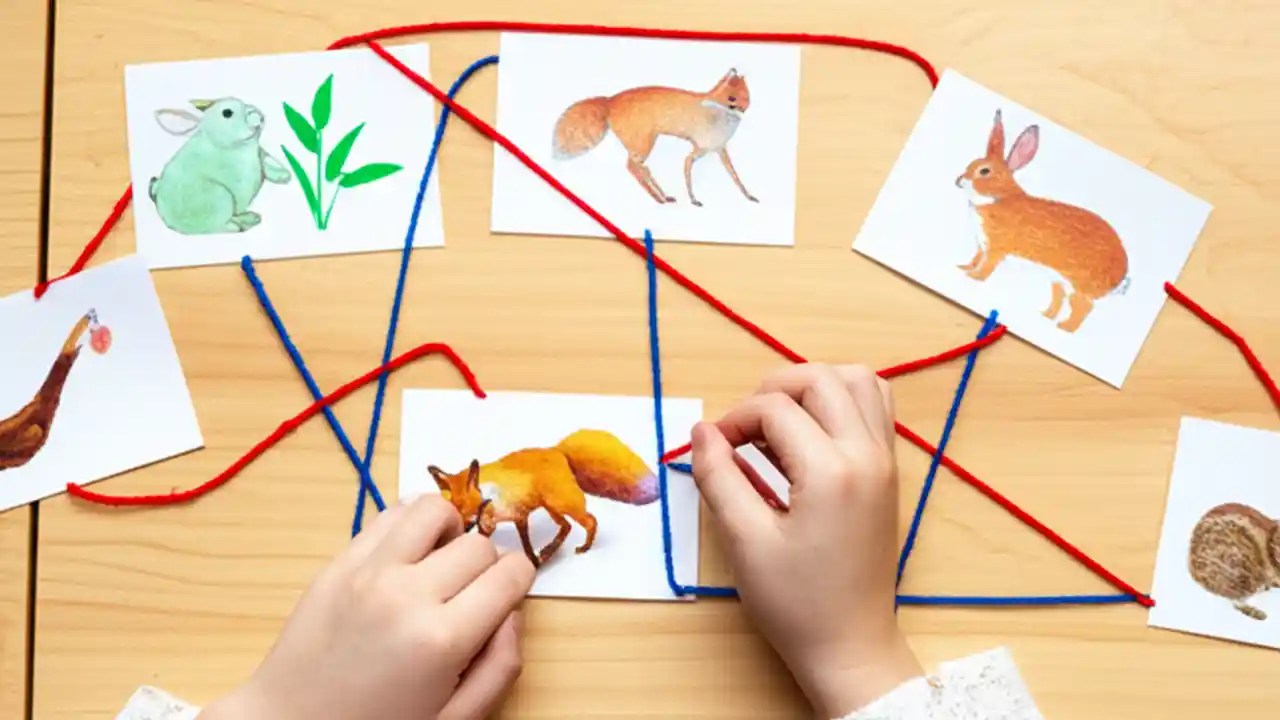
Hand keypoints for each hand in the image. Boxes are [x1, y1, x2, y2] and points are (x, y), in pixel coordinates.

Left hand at [200, 495, 535, 719]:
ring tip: (440, 561)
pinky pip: (389, 516)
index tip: (507, 593)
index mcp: (443, 639)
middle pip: (478, 544)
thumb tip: (513, 612)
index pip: (511, 573)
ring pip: (433, 510)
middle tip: (471, 592)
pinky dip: (410, 524)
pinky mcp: (339, 563)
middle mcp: (408, 594)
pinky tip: (409, 553)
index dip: (520, 579)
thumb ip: (500, 666)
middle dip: (487, 565)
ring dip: (449, 530)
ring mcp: (368, 573)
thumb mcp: (455, 718)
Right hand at [691, 364, 922, 717]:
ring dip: (812, 387)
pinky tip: (808, 433)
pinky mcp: (890, 472)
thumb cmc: (796, 603)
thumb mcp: (745, 541)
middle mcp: (868, 454)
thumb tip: (702, 430)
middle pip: (821, 378)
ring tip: (778, 421)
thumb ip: (720, 477)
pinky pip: (875, 407)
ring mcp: (886, 461)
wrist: (851, 646)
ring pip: (858, 381)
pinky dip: (841, 401)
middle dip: (772, 390)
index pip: (776, 408)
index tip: (714, 450)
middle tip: (743, 428)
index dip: (735, 419)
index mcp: (832, 471)